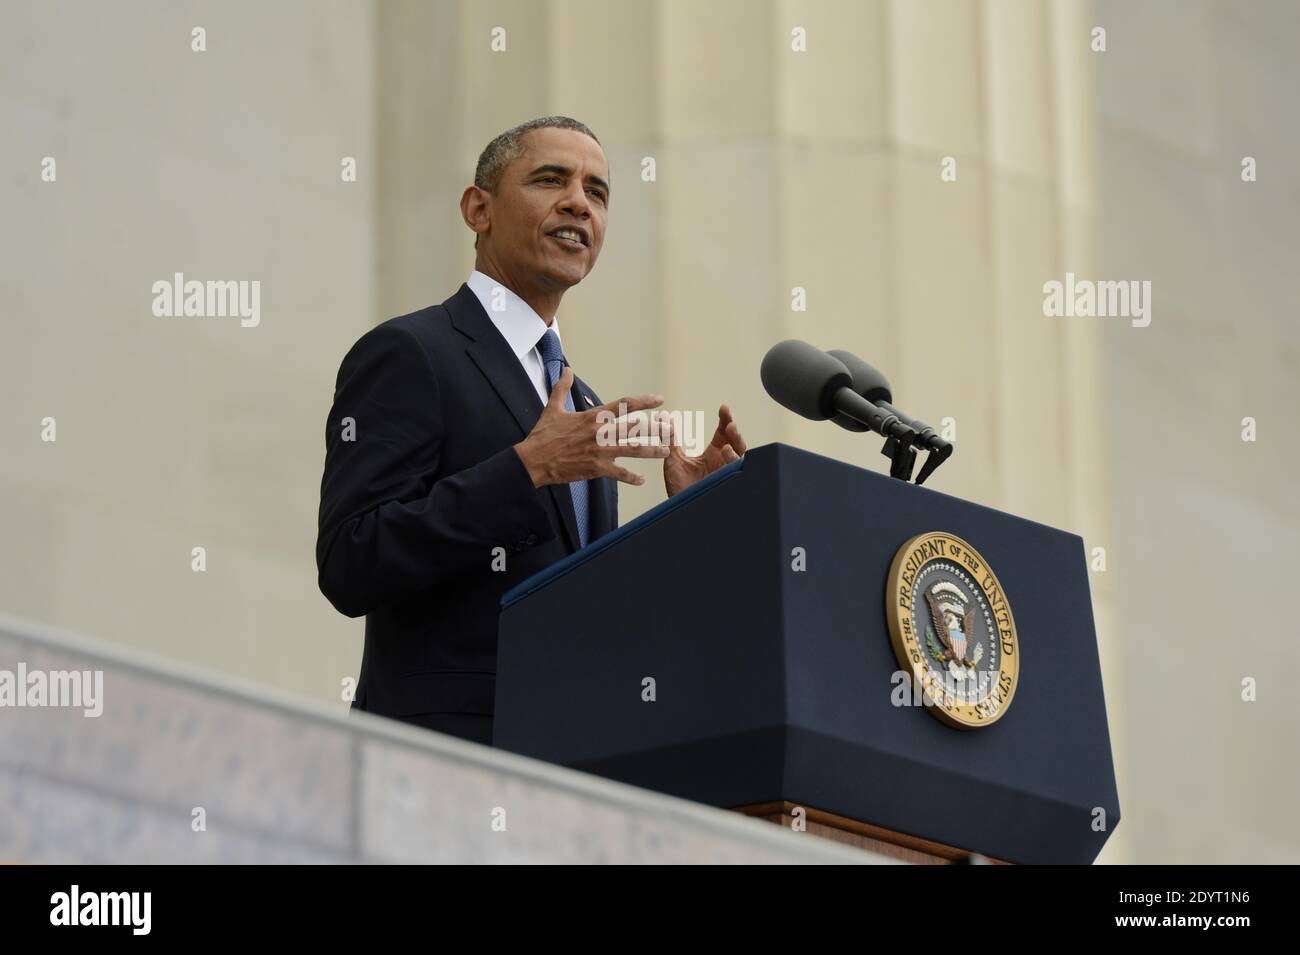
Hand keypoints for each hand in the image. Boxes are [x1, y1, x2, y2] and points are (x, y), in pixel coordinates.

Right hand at [514, 367, 668, 487]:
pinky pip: (619, 474)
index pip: (623, 405)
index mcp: (593, 417)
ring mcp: (600, 451)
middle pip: (635, 428)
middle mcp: (600, 433)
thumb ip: (562, 388)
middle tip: (671, 428)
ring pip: (632, 450)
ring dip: (651, 451)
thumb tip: (566, 370)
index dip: (643, 401)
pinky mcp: (596, 469)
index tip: (659, 399)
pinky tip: (641, 480)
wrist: (534, 460)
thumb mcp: (553, 408)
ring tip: (666, 451)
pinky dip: (631, 477)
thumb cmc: (543, 435)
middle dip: (655, 428)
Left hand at [662, 403, 746, 496]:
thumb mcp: (673, 459)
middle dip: (734, 432)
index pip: (723, 433)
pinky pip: (737, 472)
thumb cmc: (678, 487)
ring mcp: (727, 473)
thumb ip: (670, 439)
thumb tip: (663, 417)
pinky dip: (733, 463)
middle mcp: (723, 462)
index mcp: (713, 454)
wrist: (679, 510)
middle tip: (729, 423)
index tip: (724, 408)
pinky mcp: (728, 484)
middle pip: (736, 442)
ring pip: (740, 456)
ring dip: (736, 447)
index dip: (725, 419)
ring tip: (727, 441)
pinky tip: (726, 453)